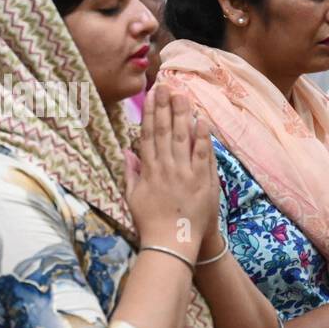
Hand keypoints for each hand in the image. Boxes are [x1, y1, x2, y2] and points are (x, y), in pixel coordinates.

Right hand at [128, 85, 216, 259]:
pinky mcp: (201, 181)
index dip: (150, 112)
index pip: (148, 134)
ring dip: (182, 114)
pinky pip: (202, 154)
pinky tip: (202, 119)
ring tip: (182, 93)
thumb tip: (126, 152)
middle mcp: (165, 167)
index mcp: (148, 170)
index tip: (152, 95)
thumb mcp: (133, 197)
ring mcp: (184, 173)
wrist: (172, 243)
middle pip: (164, 130)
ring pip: (182, 137)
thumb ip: (130, 173)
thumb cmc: (151, 223)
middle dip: (165, 106)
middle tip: (166, 84)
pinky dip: (202, 137)